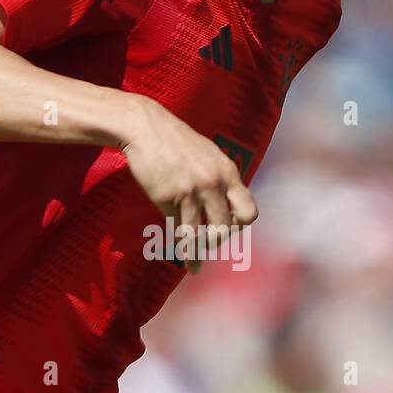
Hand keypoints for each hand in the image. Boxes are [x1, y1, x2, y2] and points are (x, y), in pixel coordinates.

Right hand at [113, 93, 258, 272]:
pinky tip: (181, 256)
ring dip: (198, 252)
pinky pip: (179, 229)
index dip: (240, 224)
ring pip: (200, 234)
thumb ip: (218, 175)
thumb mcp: (207, 152)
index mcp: (227, 172)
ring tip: (195, 265)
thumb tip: (226, 198)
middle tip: (209, 244)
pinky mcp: (168, 198)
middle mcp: (212, 184)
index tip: (230, 228)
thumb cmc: (174, 139)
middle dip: (217, 240)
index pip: (248, 210)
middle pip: (225, 227)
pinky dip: (181, 245)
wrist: (144, 128)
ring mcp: (190, 192)